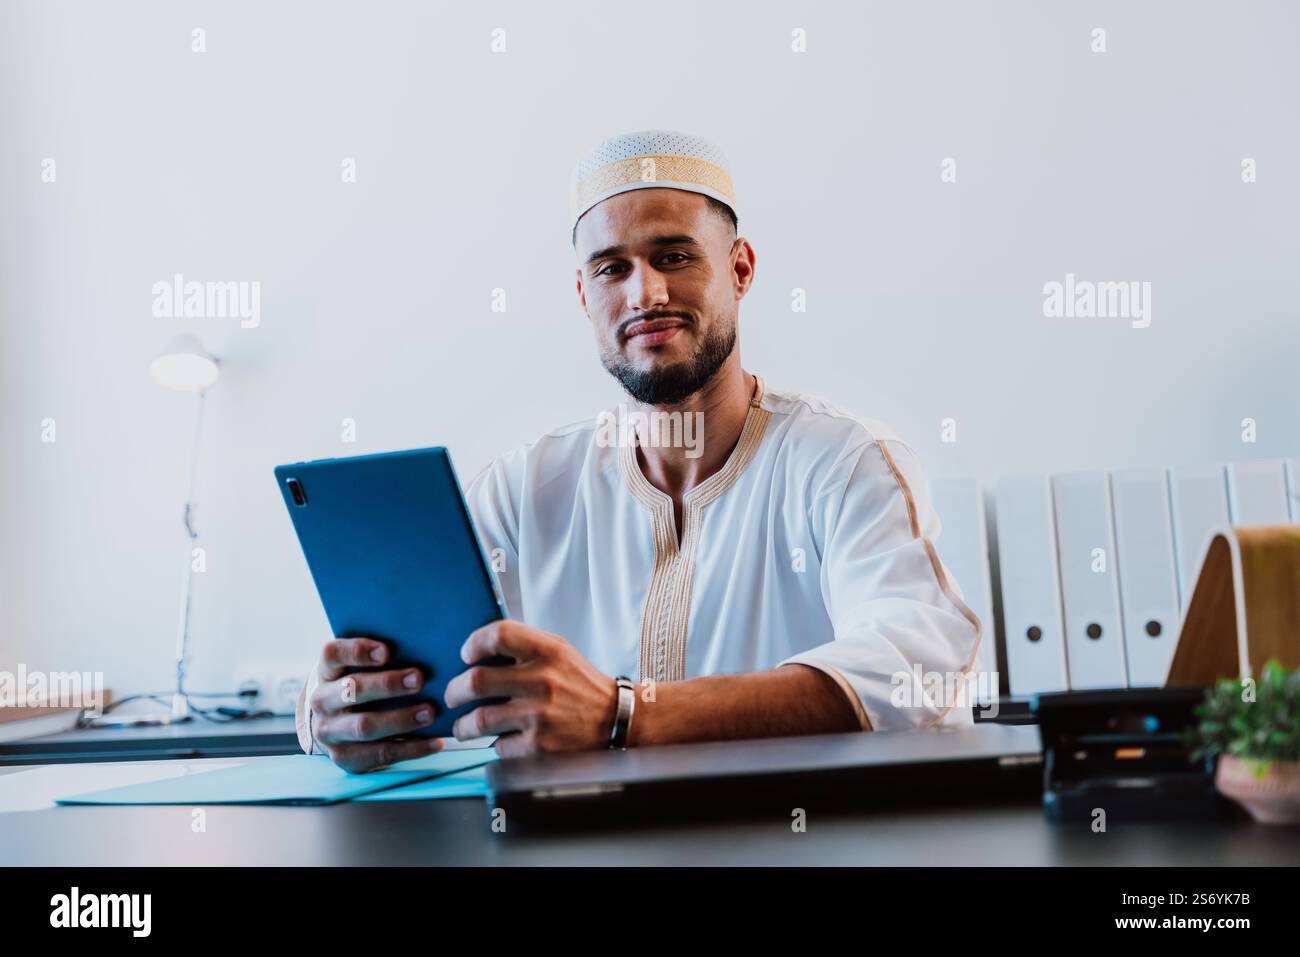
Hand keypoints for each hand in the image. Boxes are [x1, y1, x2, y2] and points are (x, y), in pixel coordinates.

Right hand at [299, 637, 444, 772]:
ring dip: (400, 720)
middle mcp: (322, 701)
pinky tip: (435, 742)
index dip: (357, 651)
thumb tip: (421, 649)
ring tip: (430, 713)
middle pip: (351, 690)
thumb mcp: (357, 668)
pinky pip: (380, 754)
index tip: (386, 651)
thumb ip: (380, 658)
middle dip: (387, 684)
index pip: (333, 655)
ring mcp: (329, 732)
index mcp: (325, 671)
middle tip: (419, 679)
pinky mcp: (345, 757)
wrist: (332, 724)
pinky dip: (411, 749)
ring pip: (364, 726)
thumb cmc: (358, 686)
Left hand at [443, 620, 618, 757]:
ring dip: (463, 725)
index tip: (466, 656)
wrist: (617, 720)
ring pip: (478, 720)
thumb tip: (477, 651)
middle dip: (454, 691)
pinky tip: (499, 740)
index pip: (498, 635)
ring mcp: (540, 716)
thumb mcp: (560, 652)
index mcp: (547, 651)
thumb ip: (524, 646)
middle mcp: (543, 681)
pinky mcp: (539, 747)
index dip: (473, 643)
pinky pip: (498, 747)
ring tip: (464, 726)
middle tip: (453, 697)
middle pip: (475, 681)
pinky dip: (494, 744)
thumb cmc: (580, 684)